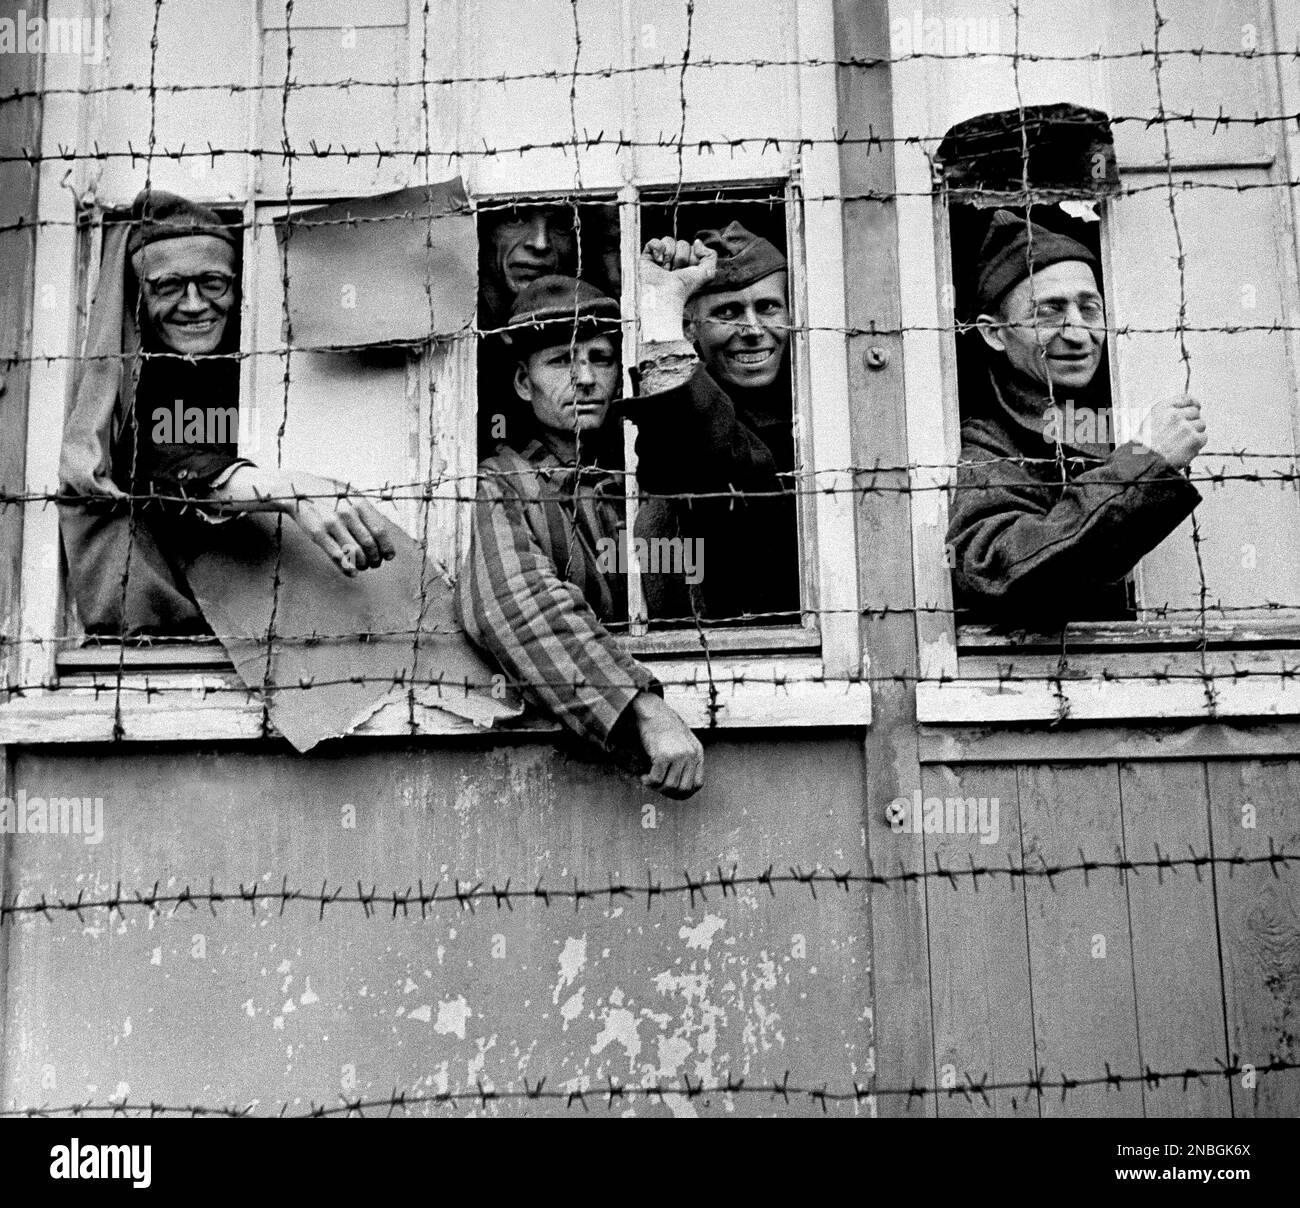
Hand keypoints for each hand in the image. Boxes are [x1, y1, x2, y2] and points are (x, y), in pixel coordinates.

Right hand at [217, 465, 396, 576]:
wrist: (298, 489)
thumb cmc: (329, 494)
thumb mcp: (351, 495)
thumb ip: (367, 511)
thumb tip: (383, 534)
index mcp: (359, 503)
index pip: (380, 531)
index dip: (386, 547)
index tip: (388, 556)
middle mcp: (347, 513)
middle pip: (369, 544)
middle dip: (376, 558)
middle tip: (375, 563)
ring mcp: (332, 524)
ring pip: (355, 552)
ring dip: (363, 564)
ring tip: (364, 566)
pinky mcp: (318, 534)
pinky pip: (338, 556)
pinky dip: (348, 568)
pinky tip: (352, 572)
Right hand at [630, 691, 703, 799]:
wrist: (653, 711)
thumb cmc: (664, 726)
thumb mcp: (683, 741)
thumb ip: (687, 759)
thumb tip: (680, 785)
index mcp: (697, 753)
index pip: (697, 784)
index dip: (684, 793)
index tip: (671, 791)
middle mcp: (690, 755)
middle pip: (683, 789)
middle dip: (669, 793)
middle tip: (658, 787)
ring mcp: (678, 756)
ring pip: (670, 786)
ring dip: (657, 788)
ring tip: (649, 780)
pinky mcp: (663, 755)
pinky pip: (657, 779)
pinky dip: (649, 782)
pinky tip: (644, 777)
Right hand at [639, 237, 717, 301]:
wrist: (666, 295)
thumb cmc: (685, 288)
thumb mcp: (708, 273)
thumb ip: (710, 255)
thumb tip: (697, 242)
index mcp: (687, 263)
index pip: (692, 246)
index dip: (692, 257)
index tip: (688, 270)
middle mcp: (674, 260)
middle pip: (681, 242)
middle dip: (681, 257)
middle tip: (676, 272)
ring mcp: (661, 258)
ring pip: (668, 240)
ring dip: (669, 255)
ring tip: (666, 270)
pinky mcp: (647, 257)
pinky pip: (653, 241)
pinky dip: (657, 248)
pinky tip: (658, 260)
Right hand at [1137, 395, 1206, 469]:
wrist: (1144, 462)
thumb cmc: (1145, 445)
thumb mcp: (1151, 421)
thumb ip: (1168, 413)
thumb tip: (1186, 411)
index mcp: (1163, 408)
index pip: (1186, 399)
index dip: (1193, 403)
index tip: (1196, 407)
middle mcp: (1175, 415)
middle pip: (1195, 412)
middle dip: (1191, 421)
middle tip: (1183, 433)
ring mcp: (1186, 427)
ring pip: (1201, 425)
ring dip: (1194, 433)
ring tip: (1181, 443)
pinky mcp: (1194, 439)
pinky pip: (1203, 437)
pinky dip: (1197, 444)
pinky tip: (1185, 448)